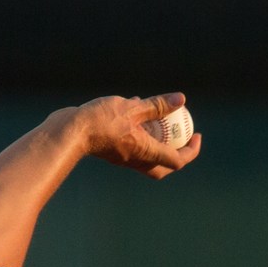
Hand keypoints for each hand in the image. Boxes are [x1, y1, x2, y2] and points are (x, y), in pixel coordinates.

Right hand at [78, 93, 200, 177]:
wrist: (70, 131)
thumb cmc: (101, 121)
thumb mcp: (132, 108)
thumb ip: (157, 105)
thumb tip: (181, 100)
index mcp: (147, 152)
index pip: (178, 160)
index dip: (192, 150)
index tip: (197, 136)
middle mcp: (138, 160)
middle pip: (164, 167)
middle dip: (177, 154)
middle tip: (184, 136)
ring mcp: (125, 158)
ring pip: (149, 156)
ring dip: (158, 142)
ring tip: (162, 120)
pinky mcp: (114, 151)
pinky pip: (134, 145)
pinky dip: (141, 132)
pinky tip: (137, 109)